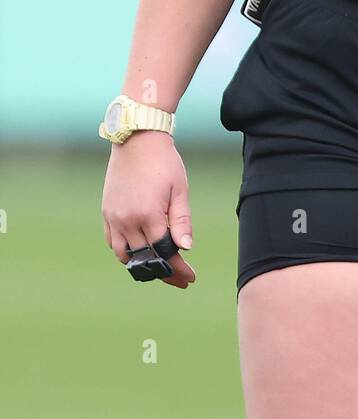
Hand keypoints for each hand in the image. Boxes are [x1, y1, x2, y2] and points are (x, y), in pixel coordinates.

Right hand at [101, 131, 195, 287]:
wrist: (137, 139)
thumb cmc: (164, 162)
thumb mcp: (180, 189)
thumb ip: (182, 220)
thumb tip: (186, 248)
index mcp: (149, 215)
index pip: (164, 253)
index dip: (178, 269)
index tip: (190, 278)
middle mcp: (127, 220)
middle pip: (145, 259)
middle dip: (164, 272)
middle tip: (180, 279)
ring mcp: (114, 218)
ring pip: (125, 255)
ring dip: (142, 266)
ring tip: (160, 268)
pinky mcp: (106, 212)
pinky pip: (112, 242)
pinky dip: (125, 252)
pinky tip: (139, 252)